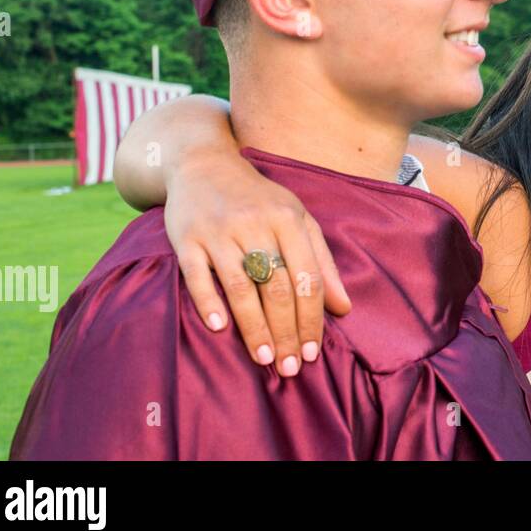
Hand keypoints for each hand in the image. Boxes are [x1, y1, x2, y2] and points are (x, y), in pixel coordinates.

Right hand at [165, 150, 351, 375]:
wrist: (204, 164)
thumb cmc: (259, 199)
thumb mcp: (298, 219)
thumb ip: (322, 261)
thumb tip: (343, 308)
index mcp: (289, 219)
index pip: (307, 277)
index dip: (312, 318)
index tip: (313, 351)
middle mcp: (256, 223)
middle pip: (277, 287)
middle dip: (286, 332)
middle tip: (291, 367)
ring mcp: (219, 230)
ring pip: (241, 286)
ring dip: (254, 328)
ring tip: (265, 359)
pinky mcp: (186, 237)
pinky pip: (198, 275)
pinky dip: (209, 303)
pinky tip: (220, 329)